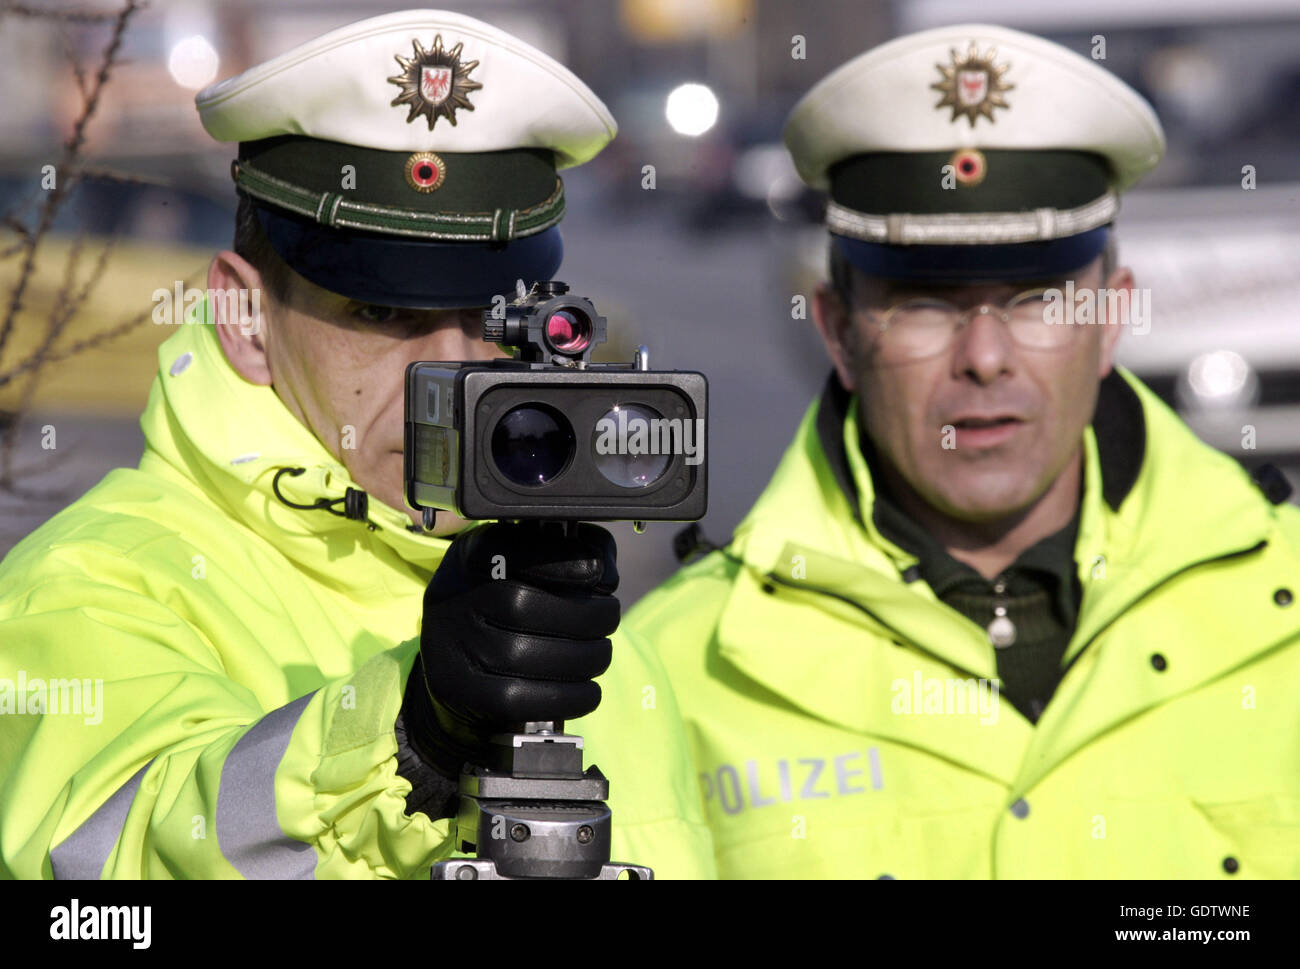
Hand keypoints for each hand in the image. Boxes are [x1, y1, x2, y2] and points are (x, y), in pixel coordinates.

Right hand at [401, 520, 618, 778]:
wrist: (462, 665)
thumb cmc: (510, 609)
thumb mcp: (528, 569)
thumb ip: (572, 555)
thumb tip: (604, 572)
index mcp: (473, 557)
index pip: (507, 550)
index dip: (556, 560)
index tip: (595, 572)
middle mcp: (454, 597)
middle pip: (519, 605)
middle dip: (583, 615)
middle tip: (610, 619)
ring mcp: (451, 647)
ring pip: (520, 655)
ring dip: (581, 658)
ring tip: (602, 654)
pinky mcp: (461, 692)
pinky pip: (518, 699)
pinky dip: (566, 697)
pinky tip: (589, 692)